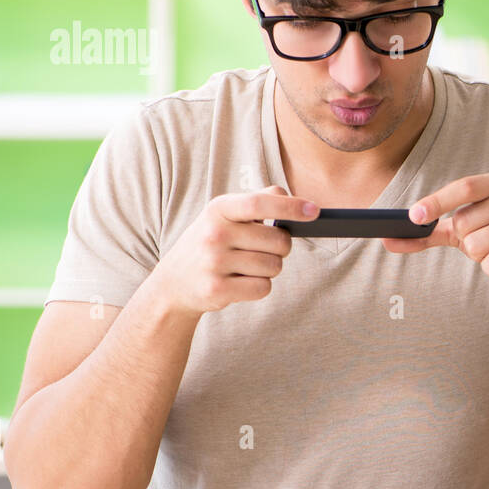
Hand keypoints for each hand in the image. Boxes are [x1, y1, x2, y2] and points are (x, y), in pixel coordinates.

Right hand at [150, 185, 317, 316]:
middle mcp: (214, 233)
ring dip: (269, 269)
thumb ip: (258, 201)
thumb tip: (291, 198)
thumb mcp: (225, 215)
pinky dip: (259, 287)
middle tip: (262, 249)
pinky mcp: (216, 290)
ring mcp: (213, 262)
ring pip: (274, 266)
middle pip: (278, 241)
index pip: (259, 203)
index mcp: (218, 209)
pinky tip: (240, 282)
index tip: (314, 211)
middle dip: (281, 247)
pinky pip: (263, 288)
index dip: (290, 206)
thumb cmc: (211, 242)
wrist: (174, 281)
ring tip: (245, 266)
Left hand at [382, 172, 488, 303]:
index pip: (464, 187)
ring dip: (480, 256)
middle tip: (485, 241)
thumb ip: (428, 233)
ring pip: (476, 245)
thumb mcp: (464, 231)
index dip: (436, 202)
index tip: (413, 217)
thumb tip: (388, 239)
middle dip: (466, 240)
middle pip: (466, 222)